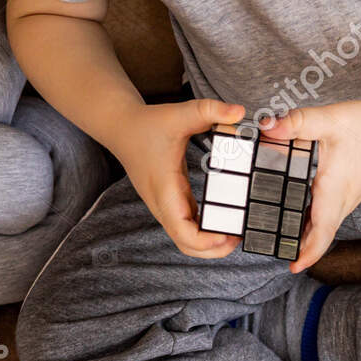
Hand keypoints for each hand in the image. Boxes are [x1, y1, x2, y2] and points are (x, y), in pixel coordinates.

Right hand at [110, 98, 246, 258]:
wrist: (121, 126)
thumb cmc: (149, 123)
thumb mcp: (179, 113)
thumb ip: (209, 110)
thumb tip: (238, 111)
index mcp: (165, 189)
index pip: (182, 231)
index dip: (205, 241)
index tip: (228, 234)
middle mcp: (163, 204)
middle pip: (186, 245)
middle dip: (213, 250)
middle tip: (239, 237)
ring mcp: (165, 206)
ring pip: (186, 240)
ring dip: (209, 245)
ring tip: (235, 234)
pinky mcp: (170, 203)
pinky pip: (187, 228)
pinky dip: (205, 233)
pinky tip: (224, 223)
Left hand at [261, 100, 360, 273]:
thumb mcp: (327, 119)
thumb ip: (296, 123)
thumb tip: (267, 127)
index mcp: (334, 188)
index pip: (323, 230)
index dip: (309, 252)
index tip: (295, 266)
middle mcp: (342, 201)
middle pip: (321, 235)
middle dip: (301, 249)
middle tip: (275, 253)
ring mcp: (347, 200)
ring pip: (325, 228)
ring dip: (307, 238)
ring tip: (283, 241)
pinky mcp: (347, 195)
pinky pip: (329, 217)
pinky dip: (314, 225)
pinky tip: (299, 220)